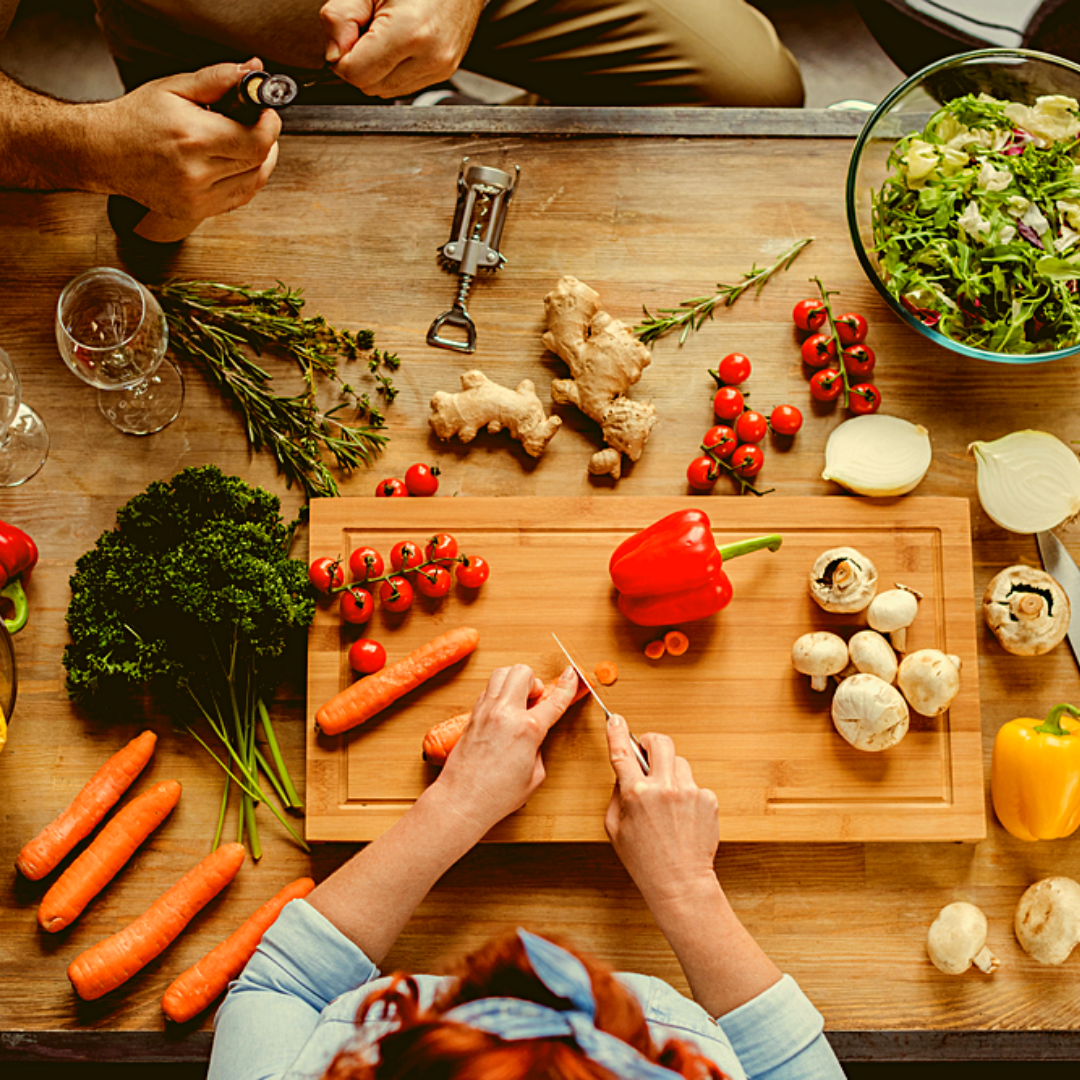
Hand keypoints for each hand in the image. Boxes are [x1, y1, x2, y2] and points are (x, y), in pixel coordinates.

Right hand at [88, 60, 280, 218]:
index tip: (266, 114)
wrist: (106, 153)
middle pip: (259, 162)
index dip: (270, 126)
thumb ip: (217, 78)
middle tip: (255, 124)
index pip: (257, 141)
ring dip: (259, 161)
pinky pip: (239, 198)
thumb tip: (252, 70)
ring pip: (254, 182)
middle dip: (265, 139)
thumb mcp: (174, 87)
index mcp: (193, 139)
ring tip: (245, 142)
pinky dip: (246, 179)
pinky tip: (236, 163)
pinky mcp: (197, 212)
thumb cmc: (137, 119)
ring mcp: (197, 198)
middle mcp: (197, 173)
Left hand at [320, 0, 483, 97]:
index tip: (346, 36)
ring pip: (386, 91)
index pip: (356, 73)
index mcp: (411, 33)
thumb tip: (333, 55)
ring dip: (376, 69)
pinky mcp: (445, 72)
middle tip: (366, 30)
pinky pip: (404, 86)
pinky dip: (393, 70)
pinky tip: (399, 44)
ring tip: (386, 35)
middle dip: (359, 63)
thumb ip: (341, 16)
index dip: (342, 57)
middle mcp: (430, 56)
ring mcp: (441, 68)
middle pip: (370, 86)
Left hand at [434, 663, 578, 835]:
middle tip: (535, 700)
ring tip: (518, 702)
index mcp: (527, 729)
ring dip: (514, 682)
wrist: (462, 800)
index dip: (568, 685)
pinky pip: (487, 690)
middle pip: (522, 672)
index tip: (573, 675)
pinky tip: (502, 714)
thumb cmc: (497, 795)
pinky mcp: (472, 716)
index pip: (554, 700)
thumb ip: (539, 747)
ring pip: (501, 673)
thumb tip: (535, 736)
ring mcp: (485, 711)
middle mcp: (505, 713)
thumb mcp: (535, 775)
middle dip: (534, 681)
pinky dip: (498, 694)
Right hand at [605, 717, 720, 909]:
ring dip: (670, 773)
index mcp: (636, 794)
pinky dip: (687, 794)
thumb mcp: (615, 828)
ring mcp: (689, 791)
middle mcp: (664, 788)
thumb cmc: (645, 860)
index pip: (622, 752)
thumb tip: (625, 773)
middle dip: (651, 742)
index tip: (616, 720)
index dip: (617, 732)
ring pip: (679, 763)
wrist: (681, 882)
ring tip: (667, 801)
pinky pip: (694, 784)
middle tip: (647, 751)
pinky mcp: (707, 799)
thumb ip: (618, 795)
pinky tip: (683, 817)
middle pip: (660, 742)